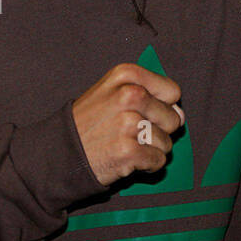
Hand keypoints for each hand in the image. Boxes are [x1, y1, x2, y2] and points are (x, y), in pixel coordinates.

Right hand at [70, 63, 184, 186]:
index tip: (139, 112)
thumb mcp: (113, 93)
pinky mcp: (128, 151)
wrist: (59, 152)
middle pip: (173, 118)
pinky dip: (146, 165)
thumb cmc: (90, 122)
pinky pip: (158, 160)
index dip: (160, 106)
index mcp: (127, 75)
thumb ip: (150, 97)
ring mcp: (129, 123)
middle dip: (157, 130)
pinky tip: (126, 158)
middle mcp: (130, 95)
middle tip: (128, 132)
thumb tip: (181, 115)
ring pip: (166, 142)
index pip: (172, 92)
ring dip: (149, 149)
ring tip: (123, 144)